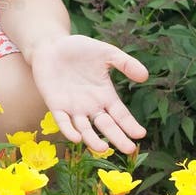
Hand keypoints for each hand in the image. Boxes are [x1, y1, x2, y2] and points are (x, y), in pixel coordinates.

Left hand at [30, 35, 148, 154]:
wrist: (51, 45)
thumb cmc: (79, 49)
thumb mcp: (106, 52)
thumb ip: (125, 63)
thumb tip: (145, 76)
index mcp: (105, 95)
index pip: (120, 115)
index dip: (130, 125)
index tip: (140, 135)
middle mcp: (91, 106)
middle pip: (106, 126)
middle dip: (117, 138)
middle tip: (129, 149)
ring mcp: (73, 107)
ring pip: (85, 128)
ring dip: (92, 139)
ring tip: (101, 148)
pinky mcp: (55, 105)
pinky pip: (63, 121)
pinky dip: (69, 130)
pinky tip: (77, 138)